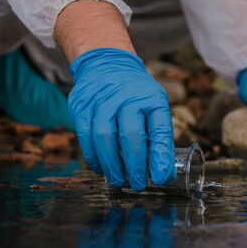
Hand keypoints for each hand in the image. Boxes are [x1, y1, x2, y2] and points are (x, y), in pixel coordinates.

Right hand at [69, 48, 175, 190]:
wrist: (107, 62)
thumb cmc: (136, 94)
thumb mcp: (154, 106)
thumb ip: (157, 136)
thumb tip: (163, 173)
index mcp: (151, 98)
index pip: (159, 129)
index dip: (161, 156)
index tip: (161, 177)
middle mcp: (128, 97)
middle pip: (131, 135)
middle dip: (135, 165)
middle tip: (138, 184)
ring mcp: (102, 100)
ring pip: (105, 137)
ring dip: (112, 164)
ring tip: (118, 180)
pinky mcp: (82, 105)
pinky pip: (86, 136)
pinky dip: (93, 156)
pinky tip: (100, 168)